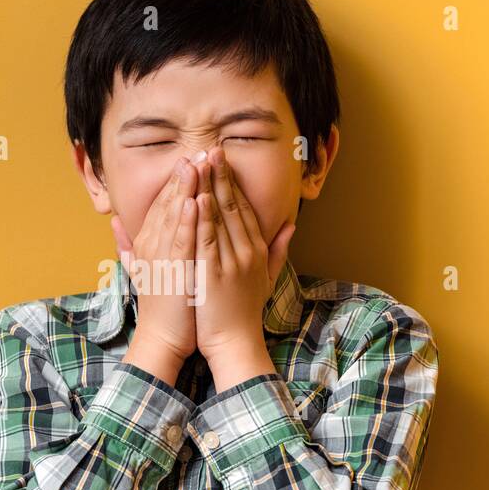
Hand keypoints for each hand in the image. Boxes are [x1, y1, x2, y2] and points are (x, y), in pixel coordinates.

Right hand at [113, 158, 199, 384]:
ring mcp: (161, 257)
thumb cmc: (162, 306)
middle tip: (201, 149)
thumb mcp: (141, 269)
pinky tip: (194, 199)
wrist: (162, 337)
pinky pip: (181, 240)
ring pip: (174, 215)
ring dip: (187, 188)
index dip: (178, 180)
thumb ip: (128, 245)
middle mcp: (151, 244)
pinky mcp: (173, 271)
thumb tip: (114, 223)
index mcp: (147, 242)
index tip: (194, 158)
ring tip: (199, 162)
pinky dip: (187, 219)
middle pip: (168, 202)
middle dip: (185, 175)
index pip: (163, 203)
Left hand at [192, 147, 295, 389]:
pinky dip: (203, 218)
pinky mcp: (214, 273)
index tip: (223, 159)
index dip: (233, 181)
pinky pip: (208, 239)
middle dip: (222, 174)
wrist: (235, 342)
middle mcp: (247, 251)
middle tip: (213, 147)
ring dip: (211, 187)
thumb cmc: (245, 312)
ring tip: (202, 161)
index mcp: (256, 249)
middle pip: (234, 205)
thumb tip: (292, 226)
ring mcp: (232, 261)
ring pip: (220, 217)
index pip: (245, 207)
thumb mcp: (266, 278)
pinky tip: (196, 197)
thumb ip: (278, 250)